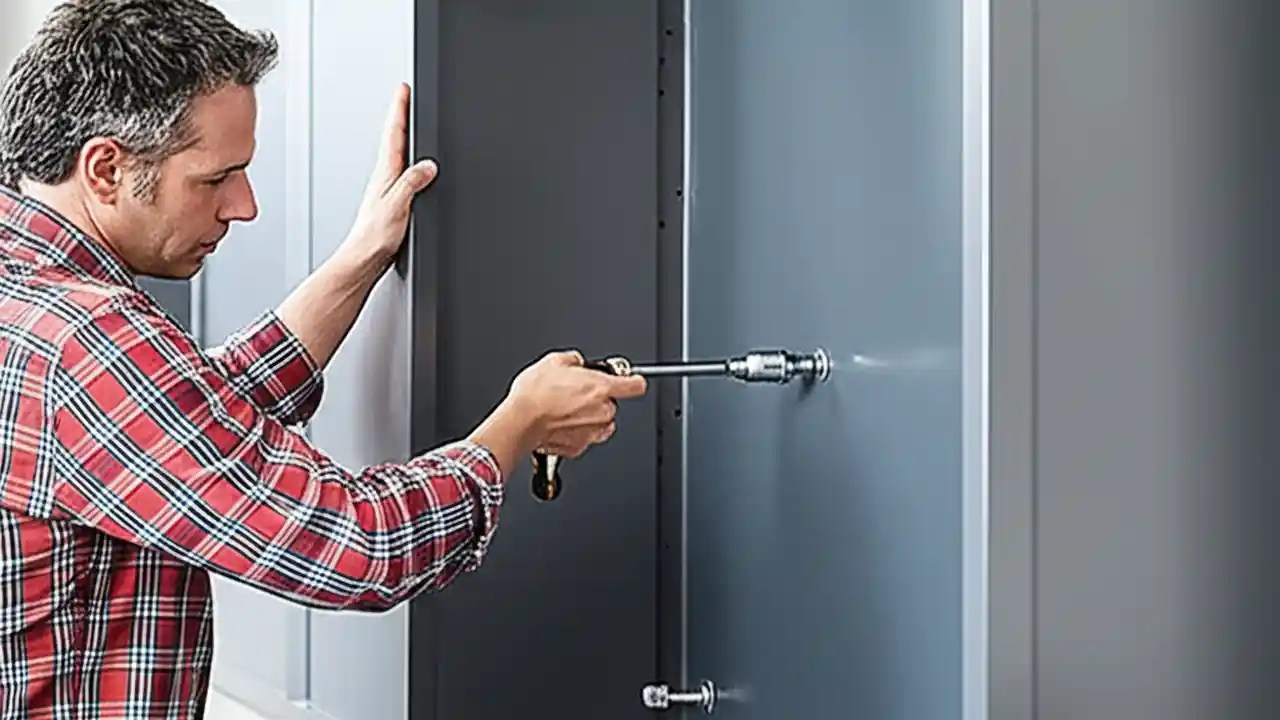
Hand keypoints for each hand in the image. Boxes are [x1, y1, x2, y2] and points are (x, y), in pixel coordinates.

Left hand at [342, 83, 438, 265]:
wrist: (363, 258)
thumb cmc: (375, 236)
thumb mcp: (398, 203)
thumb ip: (413, 181)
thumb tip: (429, 165)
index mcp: (386, 172)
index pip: (394, 133)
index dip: (399, 109)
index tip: (403, 89)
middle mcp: (384, 177)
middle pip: (395, 139)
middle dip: (401, 116)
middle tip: (405, 97)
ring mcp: (386, 188)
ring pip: (399, 155)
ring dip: (403, 137)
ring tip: (409, 122)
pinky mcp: (391, 201)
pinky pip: (403, 174)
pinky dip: (409, 162)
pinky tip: (413, 166)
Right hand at [468, 351, 647, 474]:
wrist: (519, 422)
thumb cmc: (535, 394)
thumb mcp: (554, 361)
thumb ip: (574, 360)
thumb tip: (575, 362)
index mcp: (601, 388)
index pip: (635, 385)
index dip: (633, 381)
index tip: (631, 380)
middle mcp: (602, 412)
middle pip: (611, 404)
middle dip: (597, 399)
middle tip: (575, 393)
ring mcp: (591, 432)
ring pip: (599, 423)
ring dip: (587, 417)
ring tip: (563, 409)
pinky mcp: (578, 448)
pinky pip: (583, 437)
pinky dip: (574, 432)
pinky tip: (557, 423)